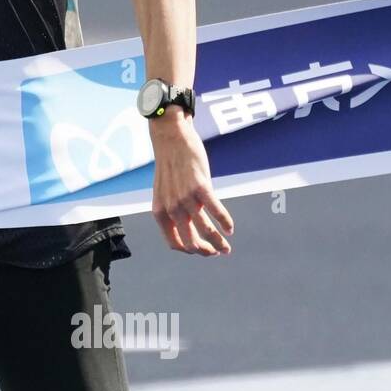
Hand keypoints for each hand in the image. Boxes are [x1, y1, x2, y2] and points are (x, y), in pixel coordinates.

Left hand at [149, 110, 233, 255]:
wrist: (170, 138)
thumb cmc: (170, 166)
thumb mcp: (165, 192)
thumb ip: (174, 209)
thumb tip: (190, 226)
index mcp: (160, 212)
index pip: (174, 243)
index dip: (190, 251)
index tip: (202, 251)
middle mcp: (171, 208)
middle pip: (191, 242)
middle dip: (206, 252)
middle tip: (218, 252)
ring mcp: (185, 198)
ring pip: (205, 230)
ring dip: (219, 243)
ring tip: (227, 247)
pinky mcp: (200, 186)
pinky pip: (215, 210)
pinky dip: (225, 222)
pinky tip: (230, 228)